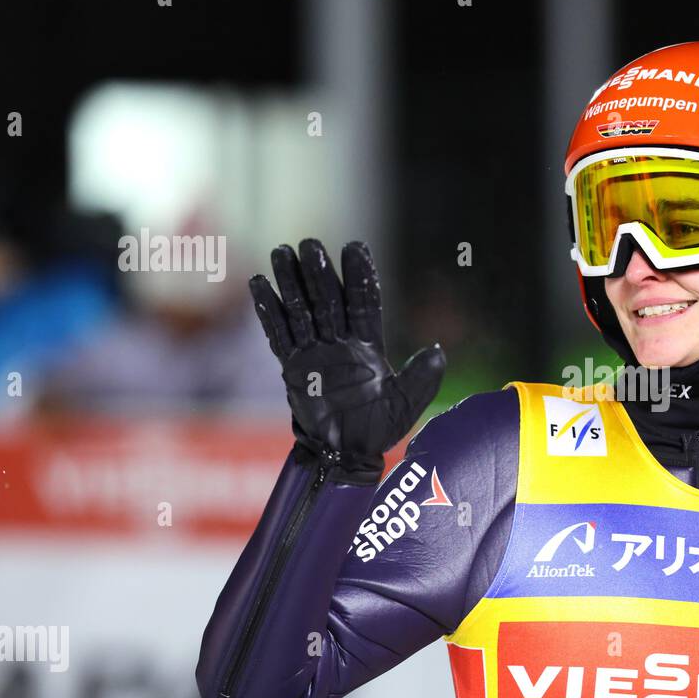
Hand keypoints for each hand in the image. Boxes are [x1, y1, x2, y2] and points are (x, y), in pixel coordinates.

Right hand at [249, 238, 445, 482]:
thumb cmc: (378, 428)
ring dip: (291, 283)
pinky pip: (279, 335)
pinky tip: (260, 285)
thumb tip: (438, 352)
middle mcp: (340, 344)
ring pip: (301, 311)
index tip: (355, 247)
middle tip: (310, 243)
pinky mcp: (293, 367)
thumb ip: (422, 378)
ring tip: (281, 252)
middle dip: (320, 273)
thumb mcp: (406, 404)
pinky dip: (269, 312)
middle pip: (328, 300)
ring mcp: (314, 353)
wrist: (346, 454)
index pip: (363, 303)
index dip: (359, 277)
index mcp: (369, 347)